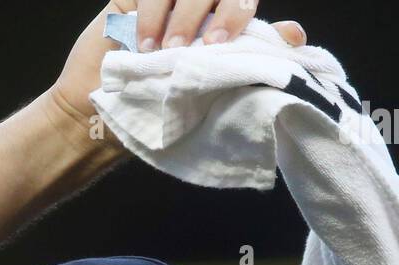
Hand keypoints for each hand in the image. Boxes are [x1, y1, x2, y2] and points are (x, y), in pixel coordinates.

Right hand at [47, 1, 307, 148]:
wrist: (102, 120)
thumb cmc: (163, 111)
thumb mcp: (215, 89)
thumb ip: (253, 57)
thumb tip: (296, 35)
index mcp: (224, 21)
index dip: (238, 8)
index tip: (223, 42)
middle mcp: (199, 5)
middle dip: (215, 10)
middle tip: (201, 48)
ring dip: (181, 19)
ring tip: (165, 55)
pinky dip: (151, 15)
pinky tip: (144, 45)